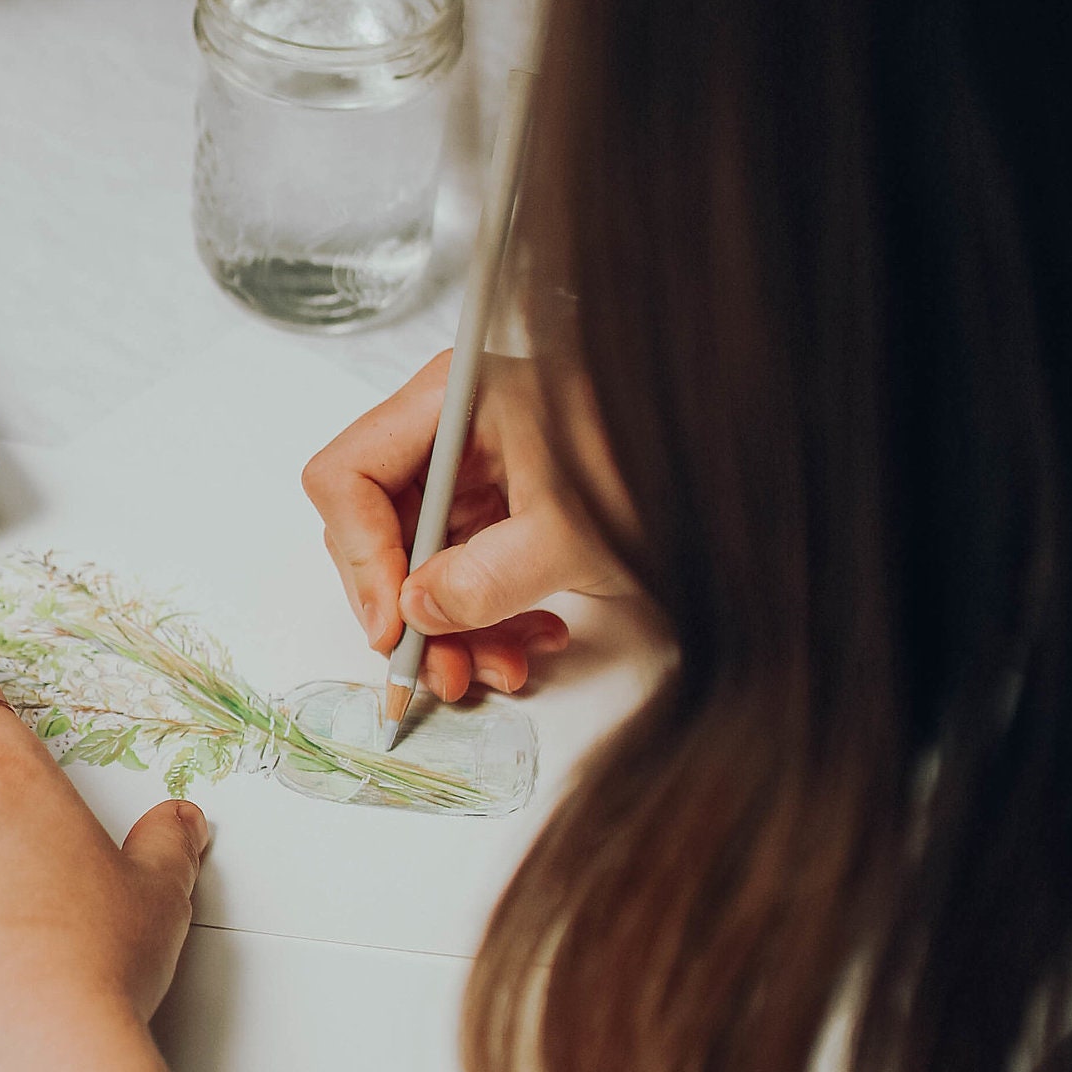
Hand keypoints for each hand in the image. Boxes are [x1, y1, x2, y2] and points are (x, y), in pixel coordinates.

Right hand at [302, 353, 632, 700]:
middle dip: (408, 609)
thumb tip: (415, 613)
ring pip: (416, 564)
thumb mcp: (569, 536)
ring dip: (450, 630)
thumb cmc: (657, 470)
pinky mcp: (493, 508)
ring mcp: (469, 471)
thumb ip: (485, 579)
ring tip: (497, 669)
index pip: (349, 476)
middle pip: (373, 529)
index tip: (392, 624)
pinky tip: (528, 641)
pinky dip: (484, 619)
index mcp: (450, 401)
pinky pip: (459, 573)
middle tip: (438, 669)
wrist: (722, 481)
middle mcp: (446, 431)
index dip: (359, 555)